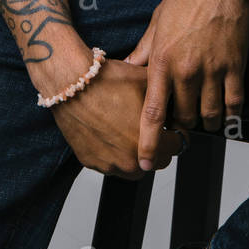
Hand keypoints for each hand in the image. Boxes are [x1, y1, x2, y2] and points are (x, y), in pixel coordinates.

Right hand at [48, 56, 181, 178]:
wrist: (71, 83)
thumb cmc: (107, 81)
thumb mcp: (147, 82)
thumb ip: (167, 99)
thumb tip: (175, 105)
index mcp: (150, 143)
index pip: (177, 147)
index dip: (177, 133)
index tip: (172, 128)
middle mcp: (130, 160)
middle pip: (157, 161)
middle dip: (158, 146)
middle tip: (153, 129)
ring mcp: (109, 164)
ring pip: (133, 167)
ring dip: (136, 154)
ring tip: (129, 130)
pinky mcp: (91, 162)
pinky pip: (111, 164)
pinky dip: (114, 153)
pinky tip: (111, 132)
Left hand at [126, 0, 248, 170]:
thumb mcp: (157, 22)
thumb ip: (144, 50)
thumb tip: (129, 68)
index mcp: (162, 61)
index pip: (154, 112)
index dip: (149, 142)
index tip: (145, 161)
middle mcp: (187, 71)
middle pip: (184, 118)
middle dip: (181, 125)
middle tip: (181, 121)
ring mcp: (213, 70)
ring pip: (209, 115)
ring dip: (205, 122)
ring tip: (202, 116)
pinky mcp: (236, 66)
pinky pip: (234, 103)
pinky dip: (230, 113)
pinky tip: (226, 112)